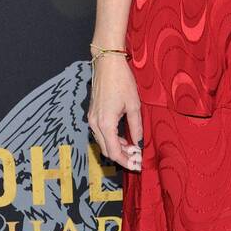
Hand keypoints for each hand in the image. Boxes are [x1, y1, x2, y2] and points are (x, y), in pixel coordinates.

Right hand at [88, 54, 142, 171]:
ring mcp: (92, 119)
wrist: (107, 64)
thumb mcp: (134, 106)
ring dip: (118, 148)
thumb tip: (139, 143)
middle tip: (137, 159)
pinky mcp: (93, 114)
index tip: (137, 166)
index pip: (114, 152)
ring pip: (103, 142)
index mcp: (105, 124)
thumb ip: (136, 127)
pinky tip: (124, 138)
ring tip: (134, 149)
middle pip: (107, 150)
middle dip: (122, 157)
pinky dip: (112, 139)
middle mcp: (95, 124)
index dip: (126, 161)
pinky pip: (101, 133)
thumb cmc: (121, 81)